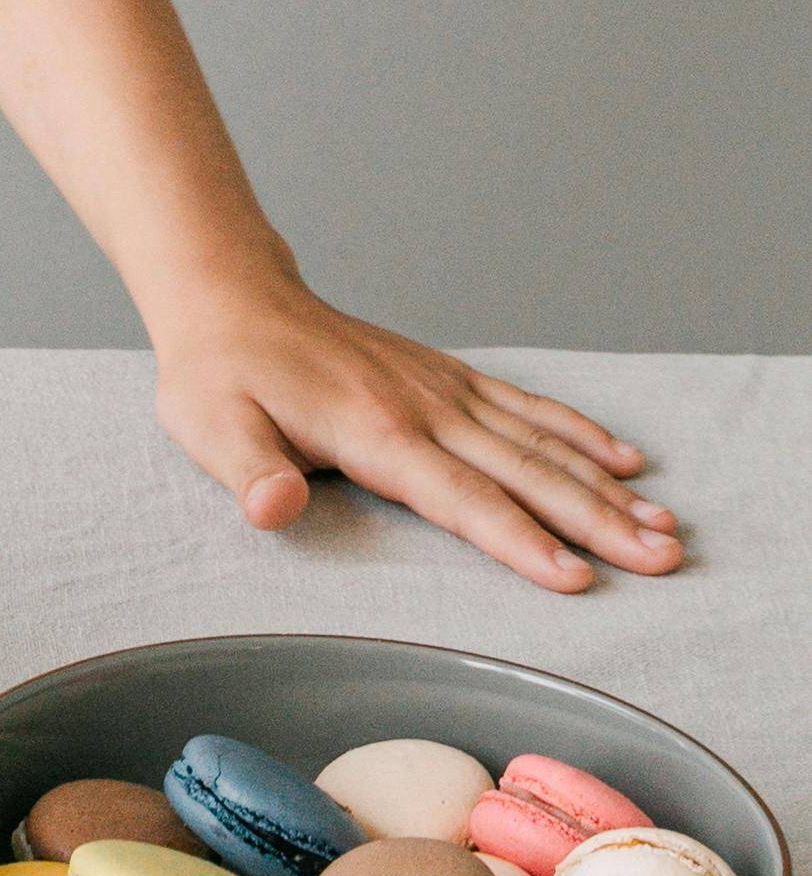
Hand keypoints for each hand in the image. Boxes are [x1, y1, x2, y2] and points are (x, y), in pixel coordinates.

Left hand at [153, 272, 682, 592]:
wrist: (230, 297)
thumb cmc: (218, 375)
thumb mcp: (210, 427)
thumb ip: (248, 473)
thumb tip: (273, 509)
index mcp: (374, 431)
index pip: (461, 497)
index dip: (519, 540)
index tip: (578, 578)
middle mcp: (423, 408)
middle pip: (525, 473)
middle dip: (598, 521)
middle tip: (664, 560)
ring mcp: (441, 389)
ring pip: (540, 442)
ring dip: (605, 487)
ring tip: (665, 527)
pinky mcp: (445, 377)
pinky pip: (526, 406)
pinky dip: (580, 433)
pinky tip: (626, 461)